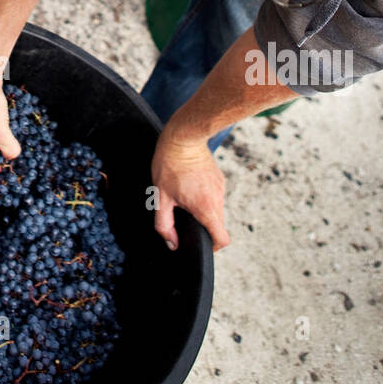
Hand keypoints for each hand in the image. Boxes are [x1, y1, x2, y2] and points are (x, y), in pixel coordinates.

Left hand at [151, 128, 230, 252]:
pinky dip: (203, 196)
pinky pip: (214, 195)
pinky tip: (189, 186)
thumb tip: (172, 244)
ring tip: (184, 197)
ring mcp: (220, 187)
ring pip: (215, 209)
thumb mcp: (160, 197)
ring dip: (202, 209)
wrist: (183, 136)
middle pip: (217, 225)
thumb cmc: (170, 165)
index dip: (213, 247)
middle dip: (202, 226)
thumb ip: (164, 225)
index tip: (200, 244)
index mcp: (206, 208)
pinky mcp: (219, 178)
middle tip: (183, 216)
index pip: (222, 239)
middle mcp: (218, 199)